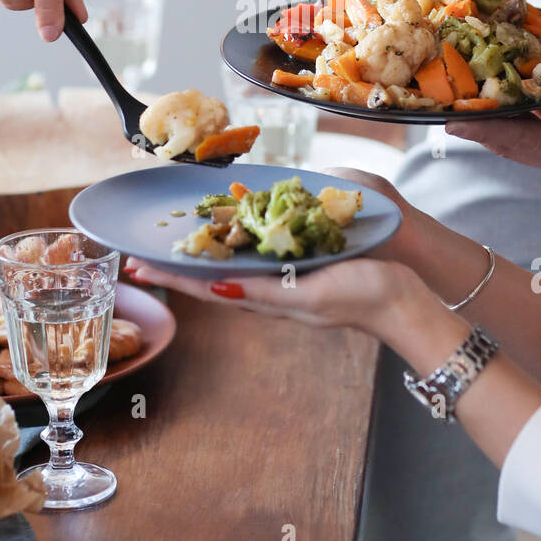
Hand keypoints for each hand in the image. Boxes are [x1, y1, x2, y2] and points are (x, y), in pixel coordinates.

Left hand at [122, 252, 424, 342]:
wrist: (403, 304)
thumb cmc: (362, 298)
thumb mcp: (311, 294)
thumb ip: (266, 293)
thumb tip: (219, 290)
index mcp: (267, 299)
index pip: (208, 288)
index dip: (172, 277)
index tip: (137, 267)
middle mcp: (270, 291)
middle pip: (212, 278)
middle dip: (178, 267)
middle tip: (140, 255)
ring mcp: (287, 282)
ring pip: (233, 268)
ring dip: (202, 258)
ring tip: (175, 247)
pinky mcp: (303, 270)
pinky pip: (260, 258)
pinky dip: (237, 248)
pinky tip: (233, 236)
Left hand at [445, 54, 540, 187]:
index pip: (524, 144)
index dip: (486, 132)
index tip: (452, 122)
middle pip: (517, 148)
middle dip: (481, 130)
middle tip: (441, 112)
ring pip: (524, 145)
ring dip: (497, 125)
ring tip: (461, 105)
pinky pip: (538, 139)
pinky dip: (519, 122)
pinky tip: (502, 100)